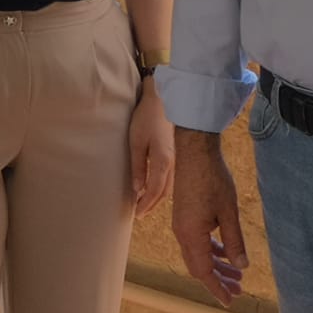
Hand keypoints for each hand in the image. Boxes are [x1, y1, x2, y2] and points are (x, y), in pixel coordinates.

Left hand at [129, 79, 173, 215]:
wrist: (164, 98)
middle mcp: (173, 163)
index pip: (154, 191)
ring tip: (145, 203)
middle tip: (139, 213)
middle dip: (151, 204)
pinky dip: (163, 186)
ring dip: (157, 197)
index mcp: (163, 161)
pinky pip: (171, 177)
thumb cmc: (147, 117)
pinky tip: (156, 186)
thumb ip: (137, 166)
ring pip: (169, 185)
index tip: (136, 214)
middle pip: (163, 192)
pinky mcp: (176, 153)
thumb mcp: (136, 141)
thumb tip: (137, 189)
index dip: (145, 204)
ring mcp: (177, 159)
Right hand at [170, 128, 248, 304]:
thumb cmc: (212, 179)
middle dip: (218, 280)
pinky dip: (210, 249)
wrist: (195, 150)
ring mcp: (181, 223)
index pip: (203, 272)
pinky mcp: (185, 215)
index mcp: (191, 235)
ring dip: (216, 264)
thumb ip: (234, 241)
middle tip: (238, 290)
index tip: (230, 300)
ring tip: (237, 273)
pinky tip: (225, 250)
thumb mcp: (228, 212)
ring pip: (198, 254)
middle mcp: (182, 232)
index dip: (217, 288)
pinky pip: (196, 241)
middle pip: (198, 266)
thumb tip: (241, 266)